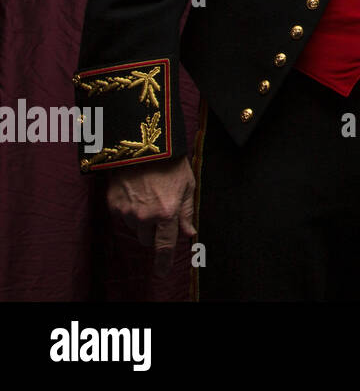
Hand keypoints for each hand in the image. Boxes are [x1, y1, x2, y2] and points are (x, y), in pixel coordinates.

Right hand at [106, 156, 196, 277]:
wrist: (142, 145)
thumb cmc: (170, 163)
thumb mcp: (187, 186)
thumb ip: (186, 213)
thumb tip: (188, 233)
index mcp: (167, 213)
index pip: (164, 246)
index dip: (163, 262)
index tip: (162, 272)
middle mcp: (145, 216)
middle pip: (148, 239)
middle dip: (155, 231)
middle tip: (160, 212)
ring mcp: (127, 211)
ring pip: (135, 228)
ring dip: (142, 220)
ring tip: (149, 196)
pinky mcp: (113, 204)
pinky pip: (123, 216)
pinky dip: (130, 210)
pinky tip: (136, 192)